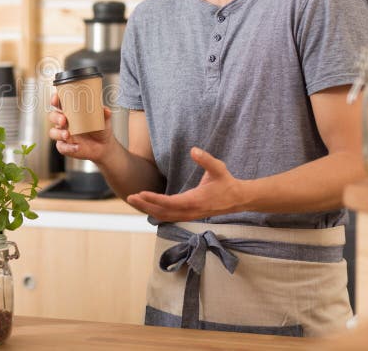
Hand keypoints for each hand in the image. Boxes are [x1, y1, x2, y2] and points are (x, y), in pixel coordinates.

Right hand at [48, 92, 114, 162]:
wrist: (103, 146)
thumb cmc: (100, 129)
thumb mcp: (104, 120)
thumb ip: (105, 114)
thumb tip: (106, 110)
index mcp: (71, 112)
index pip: (59, 103)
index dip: (55, 100)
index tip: (56, 99)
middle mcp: (64, 122)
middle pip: (53, 116)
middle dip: (56, 117)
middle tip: (64, 120)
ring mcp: (63, 134)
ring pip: (53, 132)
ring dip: (58, 133)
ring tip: (67, 135)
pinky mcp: (65, 146)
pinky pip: (61, 147)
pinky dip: (68, 147)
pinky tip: (77, 147)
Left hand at [126, 147, 246, 221]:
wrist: (238, 199)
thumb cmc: (227, 182)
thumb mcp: (219, 168)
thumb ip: (206, 160)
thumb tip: (193, 150)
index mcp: (196, 200)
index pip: (170, 203)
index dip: (154, 199)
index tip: (141, 193)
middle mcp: (190, 211)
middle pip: (163, 212)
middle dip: (145, 205)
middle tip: (129, 197)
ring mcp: (189, 215)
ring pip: (164, 216)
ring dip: (148, 209)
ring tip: (133, 200)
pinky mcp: (188, 215)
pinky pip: (169, 216)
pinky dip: (155, 212)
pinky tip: (146, 206)